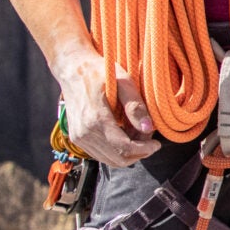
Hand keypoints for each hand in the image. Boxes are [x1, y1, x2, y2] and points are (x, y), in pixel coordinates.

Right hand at [54, 42, 158, 166]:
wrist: (72, 69)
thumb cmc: (99, 72)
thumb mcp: (123, 82)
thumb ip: (135, 106)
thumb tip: (148, 127)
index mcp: (96, 119)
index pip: (124, 148)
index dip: (144, 150)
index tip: (157, 144)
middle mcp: (85, 133)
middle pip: (118, 159)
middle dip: (138, 152)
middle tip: (149, 138)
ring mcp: (79, 137)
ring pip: (110, 160)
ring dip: (128, 153)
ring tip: (137, 134)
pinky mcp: (77, 138)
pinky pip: (101, 154)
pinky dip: (116, 150)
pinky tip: (124, 134)